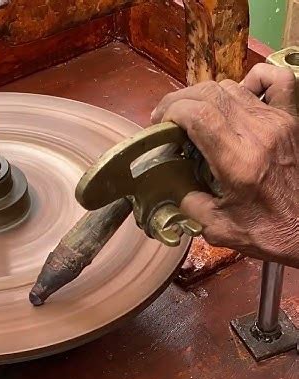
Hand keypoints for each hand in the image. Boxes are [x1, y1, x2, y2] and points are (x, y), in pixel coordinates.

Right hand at [151, 66, 298, 266]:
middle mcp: (258, 133)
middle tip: (167, 119)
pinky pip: (275, 81)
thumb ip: (190, 205)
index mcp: (238, 162)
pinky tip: (240, 94)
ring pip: (233, 86)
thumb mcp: (219, 230)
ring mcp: (278, 121)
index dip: (171, 112)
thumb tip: (172, 183)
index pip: (197, 114)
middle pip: (210, 93)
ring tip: (195, 114)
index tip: (159, 125)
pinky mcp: (292, 119)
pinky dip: (253, 79)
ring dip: (207, 95)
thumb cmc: (269, 233)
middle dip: (180, 100)